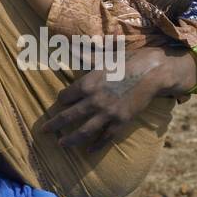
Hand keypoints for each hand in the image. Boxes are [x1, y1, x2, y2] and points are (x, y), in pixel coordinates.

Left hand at [42, 45, 174, 151]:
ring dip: (71, 140)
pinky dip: (96, 146)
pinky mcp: (121, 122)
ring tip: (61, 145)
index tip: (60, 103)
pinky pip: (105, 138)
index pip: (65, 97)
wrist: (152, 73)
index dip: (61, 100)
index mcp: (87, 83)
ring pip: (83, 131)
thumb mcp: (103, 57)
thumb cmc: (127, 61)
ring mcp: (107, 113)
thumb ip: (86, 55)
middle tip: (43, 131)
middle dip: (54, 125)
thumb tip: (71, 45)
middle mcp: (93, 100)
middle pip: (68, 116)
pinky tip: (89, 151)